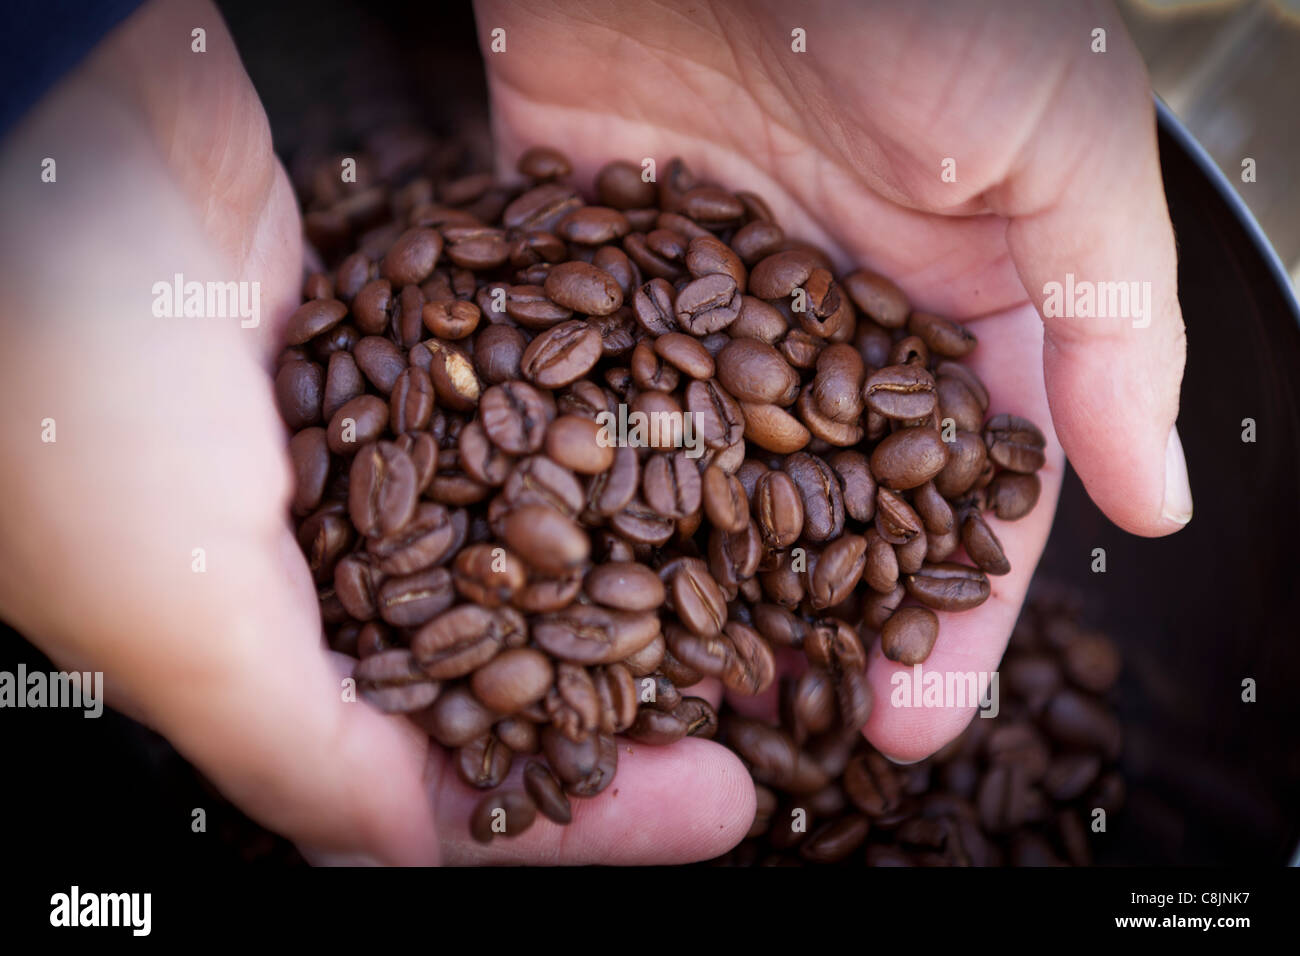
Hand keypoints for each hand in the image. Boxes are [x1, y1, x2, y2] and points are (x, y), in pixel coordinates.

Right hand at [0, 0, 752, 863]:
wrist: (51, 135)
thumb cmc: (76, 386)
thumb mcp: (175, 613)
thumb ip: (304, 750)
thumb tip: (428, 851)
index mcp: (265, 650)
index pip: (445, 773)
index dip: (581, 810)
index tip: (719, 803)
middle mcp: (323, 557)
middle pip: (511, 660)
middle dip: (635, 696)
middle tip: (759, 708)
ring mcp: (368, 440)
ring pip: (535, 534)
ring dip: (641, 566)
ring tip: (759, 587)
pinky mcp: (401, 337)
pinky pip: (529, 408)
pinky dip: (607, 437)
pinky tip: (694, 454)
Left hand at [474, 0, 1190, 759]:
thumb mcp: (1058, 145)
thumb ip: (1110, 324)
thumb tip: (1158, 494)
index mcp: (951, 295)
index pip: (963, 490)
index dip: (949, 610)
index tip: (915, 715)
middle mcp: (826, 306)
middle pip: (825, 499)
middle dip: (814, 616)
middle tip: (788, 721)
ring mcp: (703, 284)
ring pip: (701, 458)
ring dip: (689, 569)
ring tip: (670, 678)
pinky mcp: (593, 240)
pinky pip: (580, 366)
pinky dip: (570, 454)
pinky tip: (556, 551)